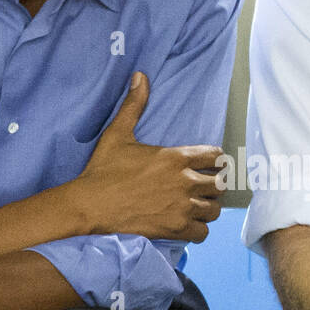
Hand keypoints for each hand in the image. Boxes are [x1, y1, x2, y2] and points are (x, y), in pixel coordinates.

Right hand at [77, 72, 223, 241]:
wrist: (89, 205)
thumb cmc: (103, 171)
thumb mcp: (118, 134)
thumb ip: (134, 106)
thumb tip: (141, 76)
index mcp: (175, 157)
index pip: (215, 156)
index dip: (215, 160)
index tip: (209, 165)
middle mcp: (184, 182)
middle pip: (220, 184)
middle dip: (214, 185)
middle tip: (204, 187)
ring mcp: (181, 206)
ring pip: (214, 209)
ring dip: (208, 207)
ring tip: (197, 206)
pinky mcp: (174, 228)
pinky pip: (202, 232)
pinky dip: (199, 229)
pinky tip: (188, 224)